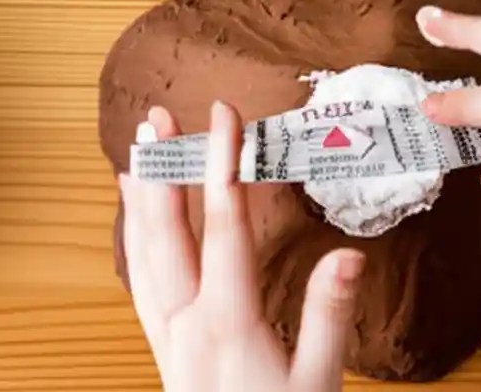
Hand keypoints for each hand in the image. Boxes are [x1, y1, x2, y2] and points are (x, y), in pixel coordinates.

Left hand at [119, 102, 364, 391]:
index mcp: (227, 322)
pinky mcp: (162, 344)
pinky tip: (137, 218)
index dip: (225, 164)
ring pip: (143, 250)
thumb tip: (346, 256)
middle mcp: (185, 320)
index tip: (226, 116)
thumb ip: (327, 318)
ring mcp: (166, 332)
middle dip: (163, 167)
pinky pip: (139, 277)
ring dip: (141, 196)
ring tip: (138, 150)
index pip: (224, 226)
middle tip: (159, 116)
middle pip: (166, 228)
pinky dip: (135, 237)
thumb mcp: (318, 385)